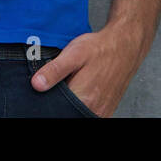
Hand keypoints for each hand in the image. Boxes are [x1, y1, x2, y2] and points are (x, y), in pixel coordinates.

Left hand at [28, 23, 145, 117]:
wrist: (125, 46)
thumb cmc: (100, 48)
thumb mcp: (74, 53)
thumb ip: (54, 70)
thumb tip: (36, 84)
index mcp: (83, 98)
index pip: (56, 108)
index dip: (49, 97)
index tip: (49, 87)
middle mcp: (93, 110)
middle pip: (66, 111)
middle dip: (61, 100)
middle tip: (66, 80)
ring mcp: (101, 112)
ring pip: (76, 113)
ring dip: (71, 102)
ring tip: (75, 82)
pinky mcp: (106, 111)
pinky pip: (87, 113)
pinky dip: (81, 104)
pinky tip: (82, 89)